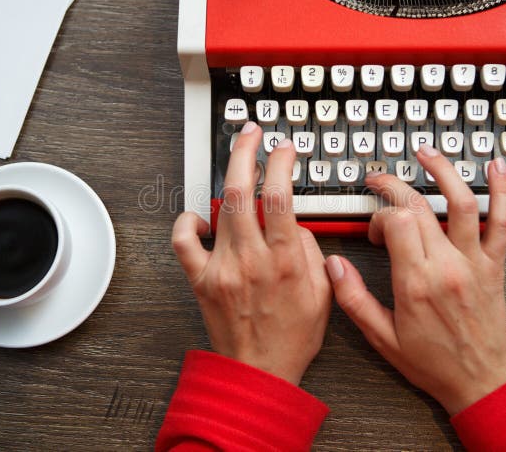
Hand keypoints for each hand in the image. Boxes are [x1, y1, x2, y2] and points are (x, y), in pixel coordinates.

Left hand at [172, 122, 330, 385]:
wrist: (258, 371)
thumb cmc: (291, 337)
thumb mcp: (322, 293)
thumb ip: (311, 251)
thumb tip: (294, 222)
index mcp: (285, 261)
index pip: (281, 196)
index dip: (281, 163)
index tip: (284, 149)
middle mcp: (251, 259)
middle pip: (243, 191)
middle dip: (246, 152)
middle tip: (251, 134)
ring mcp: (222, 268)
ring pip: (218, 207)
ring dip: (226, 176)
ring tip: (235, 162)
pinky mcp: (201, 279)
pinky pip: (183, 241)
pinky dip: (188, 221)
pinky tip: (200, 216)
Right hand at [326, 145, 505, 413]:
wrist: (482, 381)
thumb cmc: (434, 364)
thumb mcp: (382, 339)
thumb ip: (354, 299)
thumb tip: (333, 266)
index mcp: (416, 283)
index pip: (397, 222)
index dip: (379, 216)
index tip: (375, 230)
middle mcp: (447, 266)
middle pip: (421, 206)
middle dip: (395, 186)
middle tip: (380, 180)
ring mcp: (474, 262)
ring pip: (462, 203)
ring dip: (444, 171)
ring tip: (426, 153)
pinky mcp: (494, 265)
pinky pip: (504, 222)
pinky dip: (502, 191)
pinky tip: (496, 168)